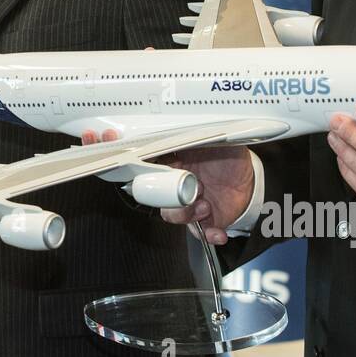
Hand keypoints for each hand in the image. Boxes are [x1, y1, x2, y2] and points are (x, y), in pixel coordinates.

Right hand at [81, 127, 253, 245]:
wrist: (252, 180)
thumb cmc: (230, 155)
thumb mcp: (216, 136)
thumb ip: (196, 131)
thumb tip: (175, 123)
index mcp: (170, 157)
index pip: (138, 155)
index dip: (118, 152)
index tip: (103, 141)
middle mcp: (172, 181)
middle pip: (147, 190)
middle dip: (158, 191)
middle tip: (184, 183)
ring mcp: (184, 202)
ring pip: (169, 213)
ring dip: (184, 211)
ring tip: (204, 203)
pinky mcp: (200, 220)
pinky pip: (196, 232)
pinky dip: (207, 233)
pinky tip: (218, 231)